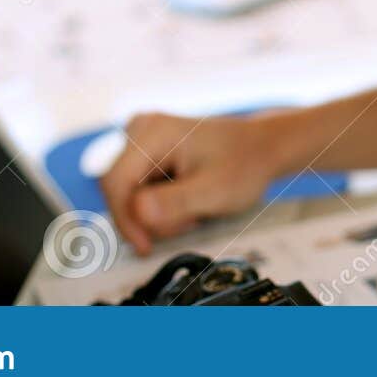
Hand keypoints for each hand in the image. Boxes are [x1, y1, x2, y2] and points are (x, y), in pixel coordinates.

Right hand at [98, 111, 287, 255]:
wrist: (263, 147)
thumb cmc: (244, 163)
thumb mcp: (214, 191)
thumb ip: (175, 203)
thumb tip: (137, 212)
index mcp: (153, 132)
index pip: (114, 183)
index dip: (124, 220)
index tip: (144, 246)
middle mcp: (141, 129)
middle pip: (120, 190)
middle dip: (149, 216)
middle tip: (188, 220)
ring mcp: (143, 138)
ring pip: (129, 193)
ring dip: (157, 213)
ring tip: (194, 209)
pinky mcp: (148, 152)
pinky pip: (139, 189)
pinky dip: (160, 205)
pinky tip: (188, 202)